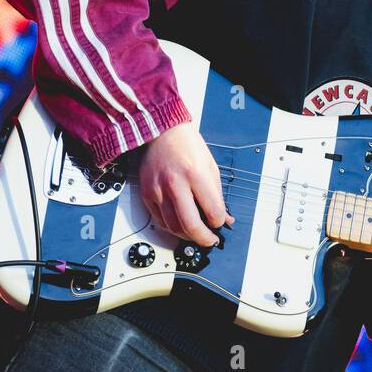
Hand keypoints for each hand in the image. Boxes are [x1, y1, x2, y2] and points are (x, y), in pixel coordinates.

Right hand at [137, 121, 233, 245]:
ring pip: (173, 226)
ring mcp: (158, 190)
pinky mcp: (147, 194)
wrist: (160, 132)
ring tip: (197, 233)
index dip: (219, 222)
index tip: (220, 222)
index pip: (212, 211)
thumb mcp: (210, 166)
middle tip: (210, 240)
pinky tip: (180, 225)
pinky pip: (159, 220)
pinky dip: (172, 227)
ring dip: (187, 235)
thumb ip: (217, 194)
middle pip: (190, 225)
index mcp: (196, 174)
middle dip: (204, 238)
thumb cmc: (186, 145)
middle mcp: (175, 184)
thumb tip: (224, 217)